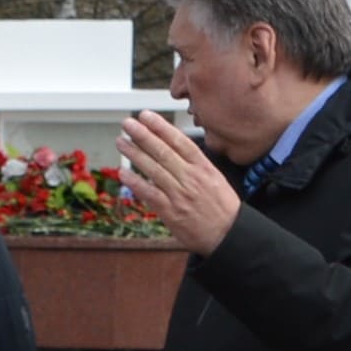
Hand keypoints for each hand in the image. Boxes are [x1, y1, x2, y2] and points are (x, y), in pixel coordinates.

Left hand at [117, 111, 241, 255]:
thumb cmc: (222, 207)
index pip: (180, 141)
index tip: (147, 116)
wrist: (229, 235)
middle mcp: (191, 178)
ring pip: (153, 170)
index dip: (161, 127)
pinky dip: (135, 183)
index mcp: (203, 167)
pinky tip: (123, 172)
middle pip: (163, 152)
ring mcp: (180, 195)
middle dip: (143, 135)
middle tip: (128, 123)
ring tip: (121, 142)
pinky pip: (149, 194)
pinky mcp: (171, 212)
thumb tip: (174, 148)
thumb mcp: (215, 178)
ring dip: (135, 154)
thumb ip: (195, 163)